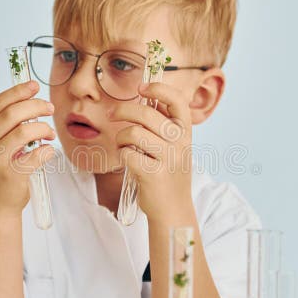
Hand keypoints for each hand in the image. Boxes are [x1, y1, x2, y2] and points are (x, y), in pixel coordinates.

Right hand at [0, 80, 55, 215]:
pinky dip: (47, 150)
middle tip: (50, 108)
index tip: (34, 86)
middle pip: (13, 114)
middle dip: (36, 106)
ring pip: (24, 132)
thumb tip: (30, 101)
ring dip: (43, 128)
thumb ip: (6, 126)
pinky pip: (36, 155)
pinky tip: (48, 151)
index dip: (18, 91)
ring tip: (50, 134)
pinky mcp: (11, 175)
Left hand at [108, 82, 194, 224]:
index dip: (159, 88)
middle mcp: (180, 143)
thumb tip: (146, 96)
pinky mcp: (154, 174)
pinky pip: (127, 153)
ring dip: (120, 138)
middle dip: (122, 110)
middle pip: (145, 114)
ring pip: (133, 133)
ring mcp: (168, 159)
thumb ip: (164, 125)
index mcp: (186, 132)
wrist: (173, 210)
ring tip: (122, 145)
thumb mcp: (175, 147)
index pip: (177, 101)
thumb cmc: (168, 175)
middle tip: (111, 114)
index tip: (141, 87)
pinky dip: (122, 155)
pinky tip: (127, 160)